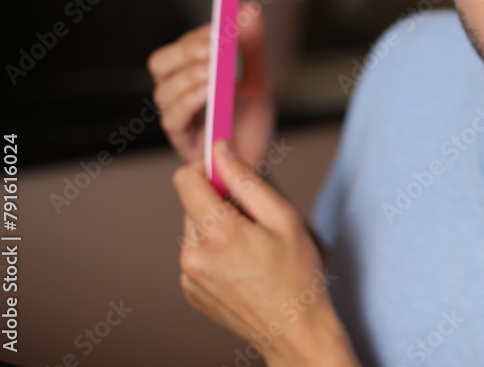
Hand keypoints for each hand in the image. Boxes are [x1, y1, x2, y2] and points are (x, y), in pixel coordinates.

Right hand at [149, 1, 274, 167]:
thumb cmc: (251, 121)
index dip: (198, 34)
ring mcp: (178, 117)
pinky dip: (189, 102)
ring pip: (163, 90)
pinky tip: (208, 93)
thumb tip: (250, 8)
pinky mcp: (182, 141)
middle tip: (213, 44)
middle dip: (186, 51)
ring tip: (215, 70)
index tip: (222, 24)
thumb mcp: (258, 78)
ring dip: (190, 76)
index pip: (182, 46)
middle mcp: (177, 93)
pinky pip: (173, 119)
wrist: (258, 163)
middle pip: (160, 63)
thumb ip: (252, 46)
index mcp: (190, 74)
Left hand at [174, 141, 358, 365]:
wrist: (293, 331)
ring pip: (195, 229)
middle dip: (220, 202)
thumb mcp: (284, 218)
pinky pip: (197, 254)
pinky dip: (215, 251)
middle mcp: (194, 255)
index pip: (186, 179)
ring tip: (252, 247)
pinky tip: (242, 265)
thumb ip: (248, 180)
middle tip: (255, 220)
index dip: (207, 168)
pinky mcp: (190, 291)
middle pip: (193, 204)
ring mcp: (189, 276)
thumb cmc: (297, 275)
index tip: (228, 171)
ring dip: (218, 227)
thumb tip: (223, 151)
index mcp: (218, 233)